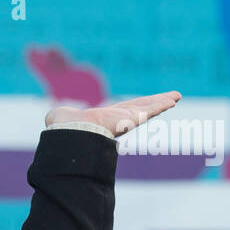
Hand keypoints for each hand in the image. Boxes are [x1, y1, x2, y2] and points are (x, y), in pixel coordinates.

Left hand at [45, 90, 181, 136]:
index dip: (137, 107)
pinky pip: (151, 109)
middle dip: (155, 103)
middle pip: (141, 107)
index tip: (146, 105)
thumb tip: (53, 119)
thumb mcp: (64, 118)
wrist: (72, 132)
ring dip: (163, 102)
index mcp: (105, 119)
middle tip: (170, 99)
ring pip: (148, 108)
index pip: (125, 110)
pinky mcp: (132, 118)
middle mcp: (119, 120)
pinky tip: (174, 99)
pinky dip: (162, 104)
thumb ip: (62, 116)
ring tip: (176, 97)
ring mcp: (127, 119)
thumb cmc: (64, 128)